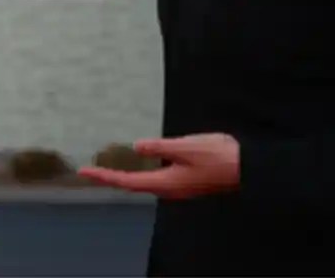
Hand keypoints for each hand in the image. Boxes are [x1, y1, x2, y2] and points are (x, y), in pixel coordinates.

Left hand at [77, 133, 239, 198]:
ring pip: (146, 181)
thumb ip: (160, 147)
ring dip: (126, 175)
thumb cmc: (220, 156)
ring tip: (107, 167)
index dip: (105, 176)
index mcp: (166, 182)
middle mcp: (170, 188)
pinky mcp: (187, 181)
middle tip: (90, 171)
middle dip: (111, 178)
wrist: (249, 167)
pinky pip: (158, 176)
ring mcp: (179, 186)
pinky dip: (143, 170)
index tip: (85, 171)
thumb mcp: (186, 146)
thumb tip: (137, 146)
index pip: (127, 181)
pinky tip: (141, 160)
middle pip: (133, 185)